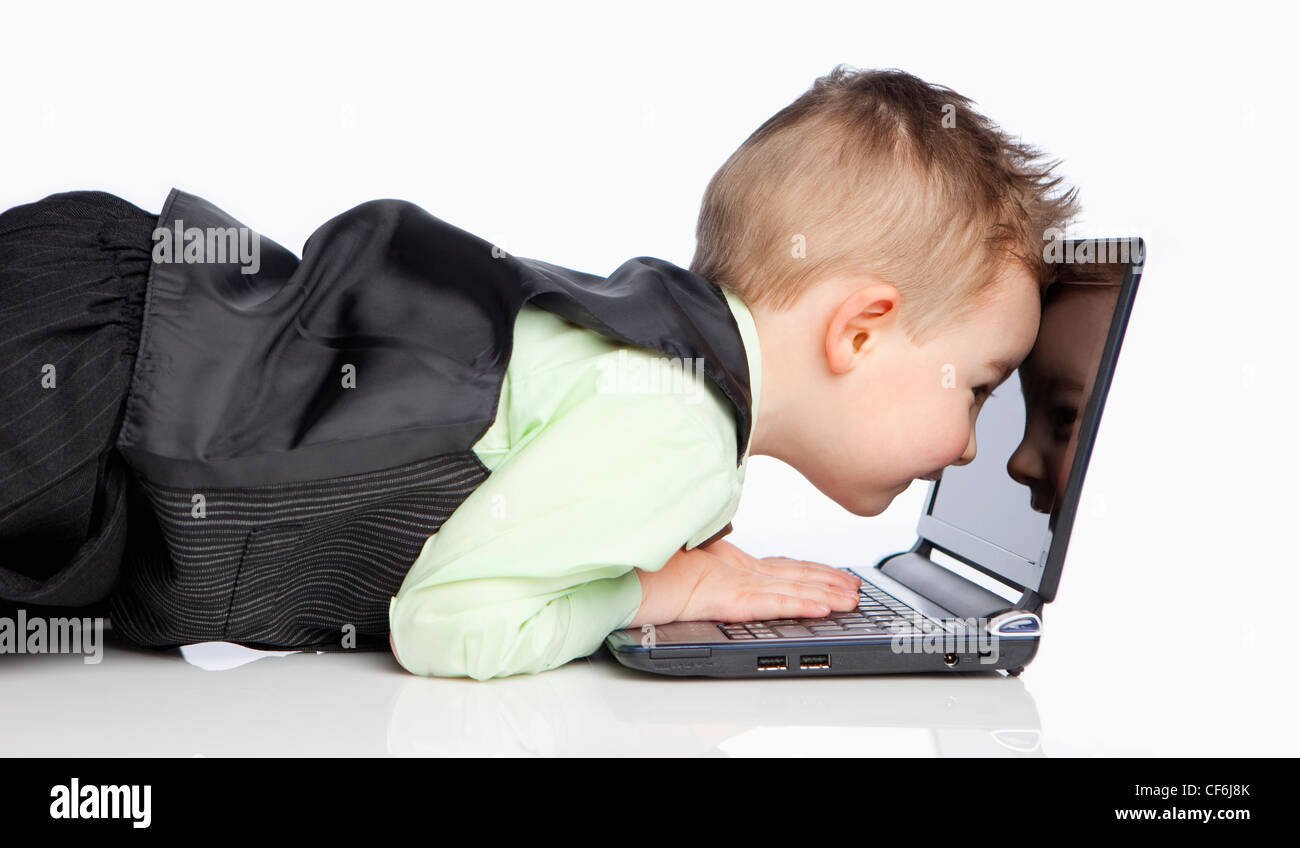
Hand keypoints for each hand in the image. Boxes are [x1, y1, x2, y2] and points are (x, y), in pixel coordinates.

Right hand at [629, 539, 860, 626]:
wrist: (606, 567)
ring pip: (786, 587)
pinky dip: (798, 604)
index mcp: (716, 561)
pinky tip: (822, 608)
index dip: (806, 570)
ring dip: (824, 593)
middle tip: (855, 587)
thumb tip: (704, 570)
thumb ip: (694, 566)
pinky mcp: (719, 593)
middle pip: (788, 574)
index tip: (831, 574)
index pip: (772, 567)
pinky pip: (767, 602)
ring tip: (851, 599)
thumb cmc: (629, 566)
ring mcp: (725, 578)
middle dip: (825, 580)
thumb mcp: (670, 560)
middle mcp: (726, 567)